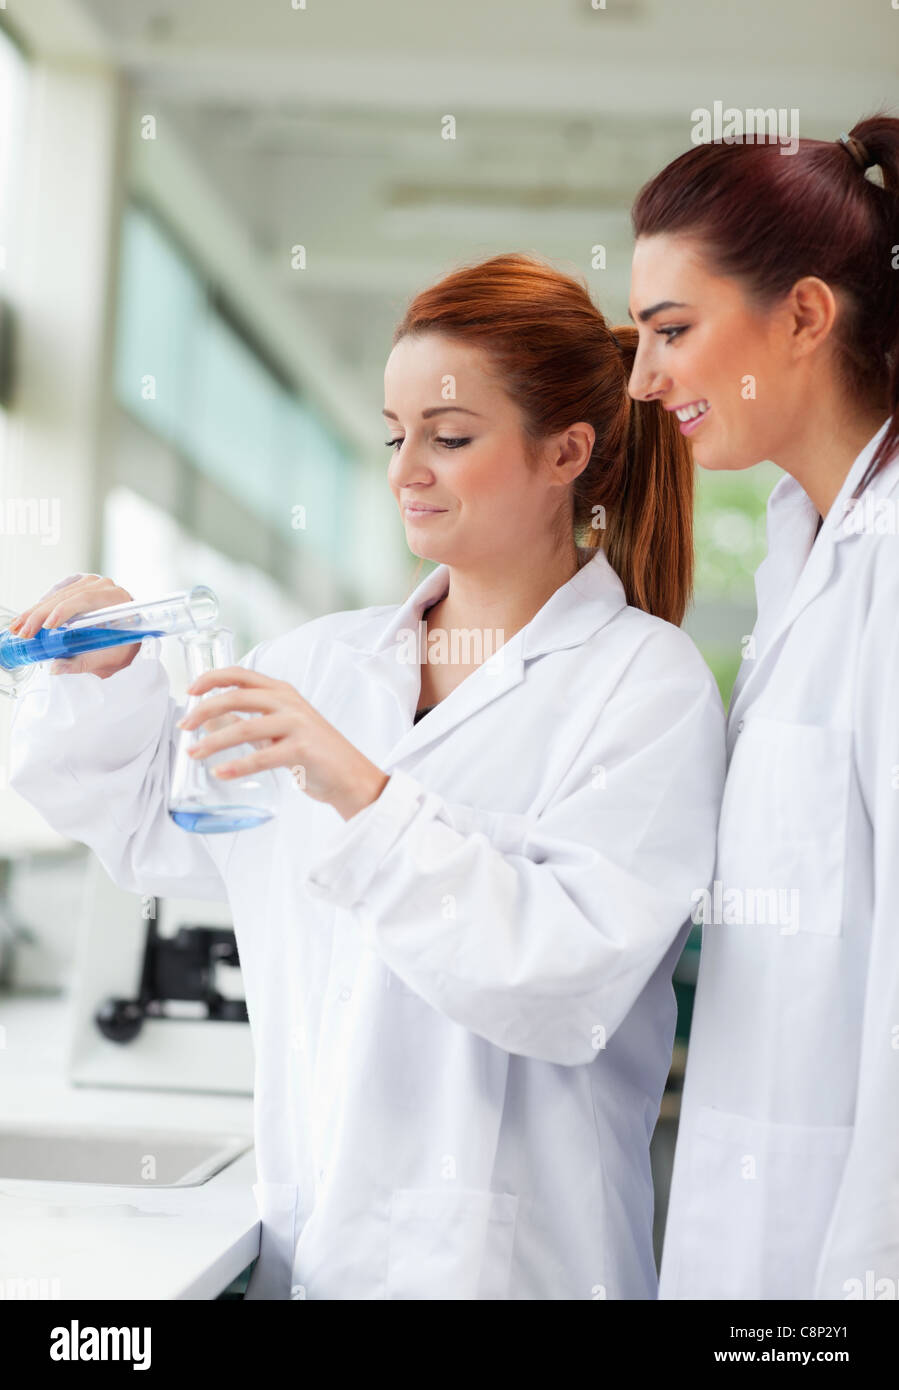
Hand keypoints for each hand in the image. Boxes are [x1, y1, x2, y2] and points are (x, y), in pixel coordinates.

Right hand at [8, 574, 138, 677]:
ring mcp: (93, 583)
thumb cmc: (125, 645)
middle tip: (24, 632)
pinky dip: (43, 605)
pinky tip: (29, 616)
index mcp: (116, 600)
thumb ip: (84, 662)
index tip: (47, 626)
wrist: (134, 632)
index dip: (63, 611)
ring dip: (36, 610)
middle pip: (68, 596)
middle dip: (41, 614)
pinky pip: (59, 592)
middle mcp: (104, 586)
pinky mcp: (82, 585)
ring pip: (59, 594)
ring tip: (19, 626)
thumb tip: (56, 668)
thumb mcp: (110, 657)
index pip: (86, 600)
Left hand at [177, 665, 389, 820]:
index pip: (241, 675)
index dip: (211, 678)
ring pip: (244, 728)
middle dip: (204, 710)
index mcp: (282, 692)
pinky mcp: (301, 749)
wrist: (349, 775)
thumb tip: (211, 720)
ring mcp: (296, 725)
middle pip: (237, 697)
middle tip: (184, 727)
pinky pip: (261, 757)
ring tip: (193, 753)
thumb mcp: (280, 728)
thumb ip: (250, 721)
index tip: (189, 689)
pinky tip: (220, 772)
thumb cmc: (314, 751)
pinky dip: (237, 766)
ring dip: (213, 742)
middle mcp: (288, 702)